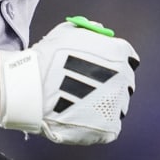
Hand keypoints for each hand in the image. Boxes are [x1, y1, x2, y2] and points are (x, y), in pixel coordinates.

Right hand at [0, 19, 138, 143]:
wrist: (32, 88)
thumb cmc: (47, 58)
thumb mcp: (68, 32)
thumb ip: (89, 32)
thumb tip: (101, 32)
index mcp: (118, 53)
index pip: (128, 58)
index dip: (113, 63)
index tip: (101, 68)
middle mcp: (124, 77)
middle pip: (125, 83)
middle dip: (110, 84)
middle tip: (88, 87)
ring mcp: (118, 104)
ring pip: (118, 105)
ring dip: (104, 104)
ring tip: (79, 103)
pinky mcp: (109, 127)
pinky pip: (109, 126)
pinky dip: (97, 124)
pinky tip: (79, 116)